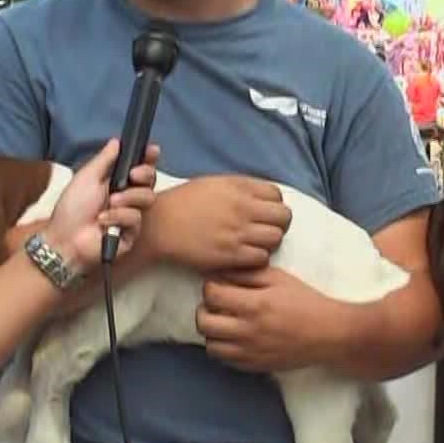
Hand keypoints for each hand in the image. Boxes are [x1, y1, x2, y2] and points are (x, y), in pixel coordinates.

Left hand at [47, 139, 159, 270]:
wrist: (65, 239)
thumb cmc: (72, 207)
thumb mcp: (87, 177)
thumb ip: (104, 159)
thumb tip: (117, 141)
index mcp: (117, 181)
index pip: (139, 166)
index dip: (148, 158)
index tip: (152, 150)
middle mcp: (127, 196)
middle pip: (151, 180)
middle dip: (145, 173)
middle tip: (133, 175)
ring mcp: (131, 215)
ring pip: (148, 198)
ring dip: (129, 197)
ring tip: (111, 202)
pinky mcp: (132, 233)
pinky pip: (136, 219)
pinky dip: (119, 217)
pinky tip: (103, 221)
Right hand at [146, 175, 291, 272]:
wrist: (160, 225)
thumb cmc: (183, 203)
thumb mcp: (213, 184)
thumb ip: (241, 188)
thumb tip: (262, 198)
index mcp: (239, 187)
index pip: (277, 195)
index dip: (273, 205)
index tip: (263, 213)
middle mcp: (242, 207)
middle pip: (283, 217)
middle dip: (278, 224)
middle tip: (264, 230)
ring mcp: (238, 232)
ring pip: (276, 238)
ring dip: (268, 242)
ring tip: (253, 244)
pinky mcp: (231, 254)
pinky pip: (262, 258)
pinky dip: (257, 258)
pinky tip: (244, 256)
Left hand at [196, 266, 337, 372]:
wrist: (328, 334)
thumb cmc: (306, 302)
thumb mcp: (280, 279)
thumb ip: (248, 274)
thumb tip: (220, 272)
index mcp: (254, 305)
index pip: (212, 295)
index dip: (210, 286)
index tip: (218, 285)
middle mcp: (247, 331)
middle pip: (203, 322)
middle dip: (204, 309)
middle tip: (216, 304)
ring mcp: (249, 352)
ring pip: (210, 344)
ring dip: (212, 331)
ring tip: (224, 322)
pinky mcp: (254, 366)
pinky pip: (224, 360)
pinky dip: (223, 347)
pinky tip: (235, 337)